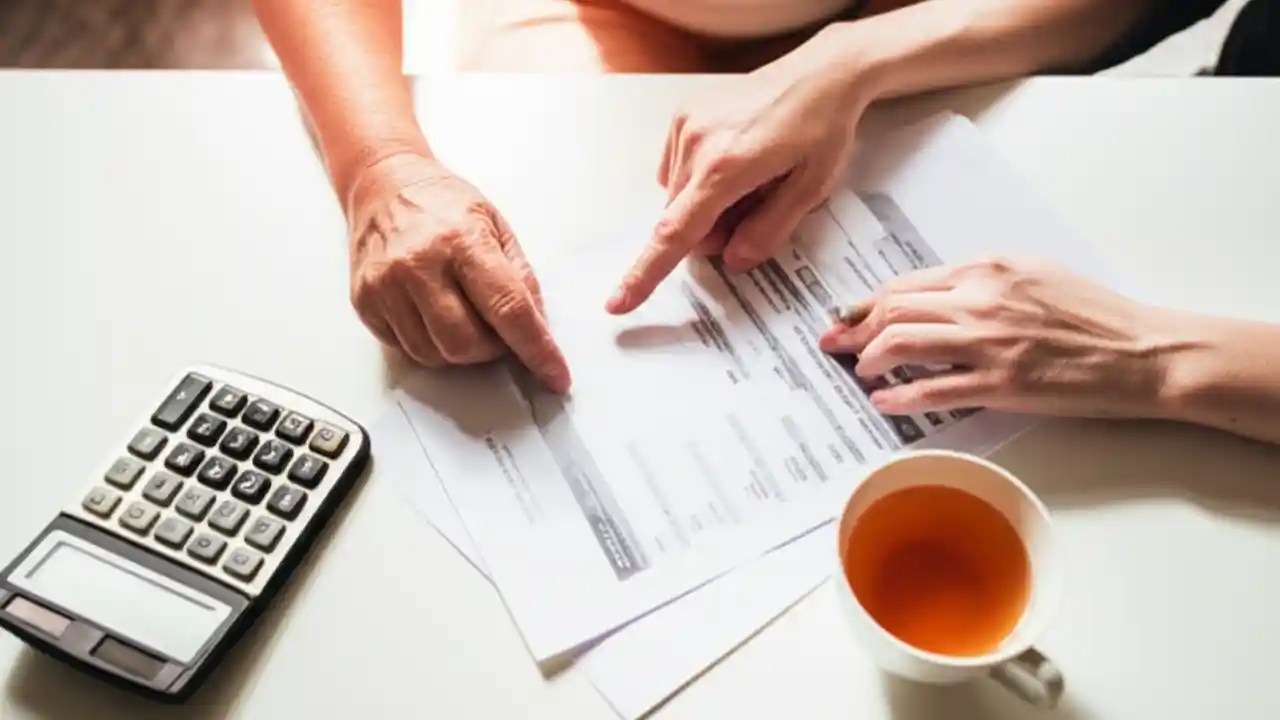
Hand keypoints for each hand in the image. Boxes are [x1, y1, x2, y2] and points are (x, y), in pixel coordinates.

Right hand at [347, 153, 570, 392]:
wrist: (384, 184)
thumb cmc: (443, 204)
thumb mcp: (496, 226)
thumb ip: (521, 278)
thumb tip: (537, 328)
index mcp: (463, 241)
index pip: (509, 309)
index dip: (537, 349)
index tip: (555, 375)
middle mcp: (420, 264)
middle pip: (466, 344)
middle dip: (490, 349)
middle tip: (493, 327)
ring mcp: (386, 285)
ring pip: (434, 355)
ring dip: (458, 349)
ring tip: (460, 315)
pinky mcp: (364, 301)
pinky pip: (405, 349)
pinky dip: (428, 343)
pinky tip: (430, 312)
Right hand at [607, 31, 869, 313]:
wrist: (820, 74)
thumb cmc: (822, 129)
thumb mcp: (810, 189)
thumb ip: (768, 230)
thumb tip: (731, 260)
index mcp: (727, 167)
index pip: (676, 234)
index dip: (646, 274)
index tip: (617, 302)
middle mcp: (696, 144)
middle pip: (681, 220)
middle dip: (712, 231)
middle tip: (757, 208)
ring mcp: (685, 125)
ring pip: (677, 197)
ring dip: (706, 204)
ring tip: (751, 177)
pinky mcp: (682, 115)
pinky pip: (675, 171)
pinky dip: (698, 180)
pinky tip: (732, 161)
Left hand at [818, 258, 1180, 418]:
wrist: (1142, 351)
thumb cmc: (1095, 314)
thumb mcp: (1036, 275)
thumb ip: (985, 281)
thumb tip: (939, 296)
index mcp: (986, 269)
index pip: (906, 284)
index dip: (867, 304)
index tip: (846, 318)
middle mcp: (980, 300)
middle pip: (893, 310)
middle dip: (853, 330)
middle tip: (834, 346)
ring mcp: (988, 343)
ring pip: (902, 343)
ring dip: (870, 360)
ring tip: (861, 373)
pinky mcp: (1000, 384)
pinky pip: (933, 390)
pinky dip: (899, 397)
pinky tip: (884, 403)